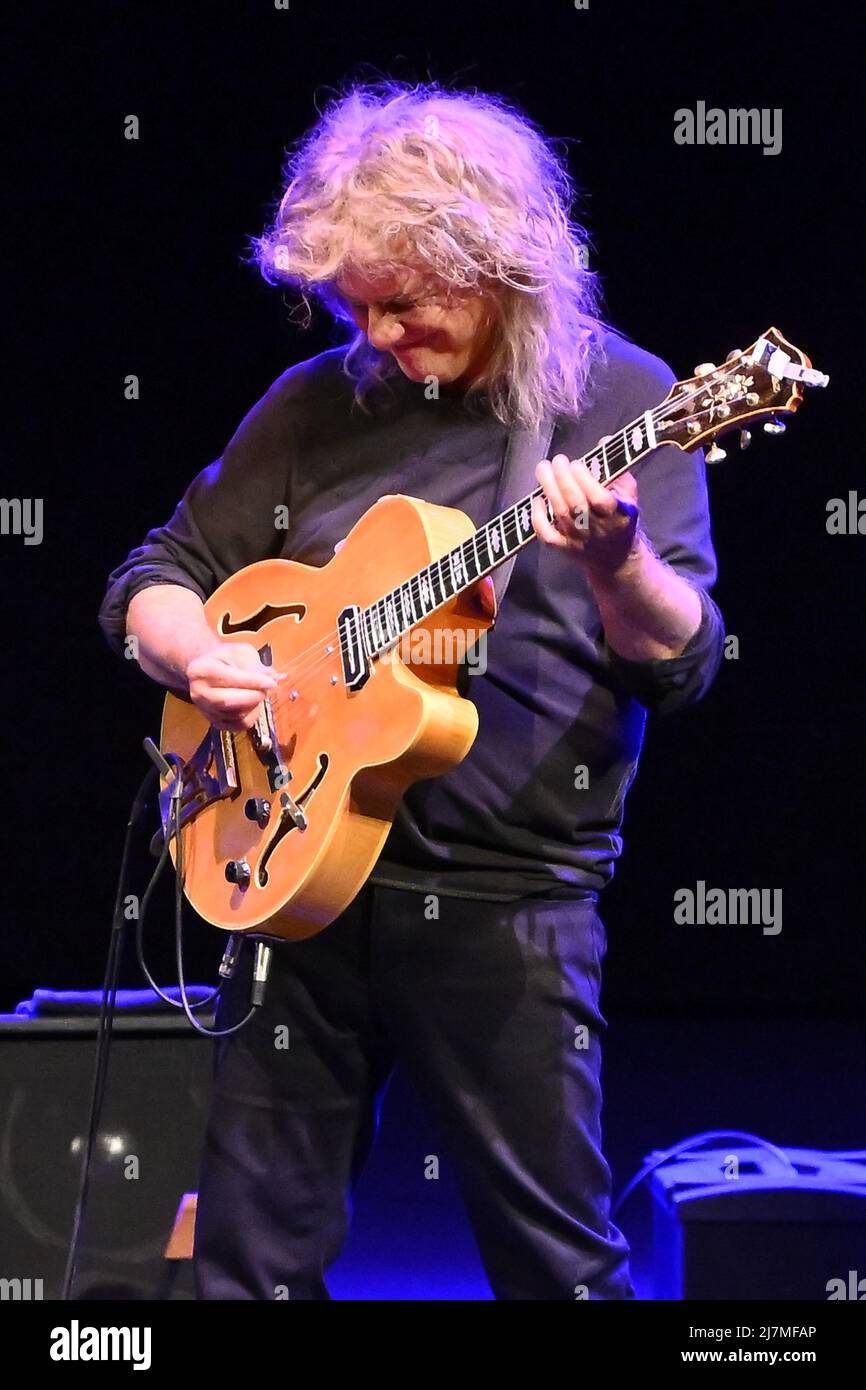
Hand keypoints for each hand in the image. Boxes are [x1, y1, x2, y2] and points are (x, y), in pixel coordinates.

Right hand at [186, 642, 282, 731]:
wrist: (208, 670)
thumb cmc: (225, 658)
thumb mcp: (240, 652)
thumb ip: (256, 665)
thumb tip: (274, 678)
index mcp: (201, 670)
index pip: (229, 679)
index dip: (253, 682)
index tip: (272, 682)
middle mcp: (198, 692)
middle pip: (229, 701)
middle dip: (254, 696)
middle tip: (268, 688)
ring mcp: (205, 710)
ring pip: (236, 715)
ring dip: (255, 704)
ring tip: (259, 691)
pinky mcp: (215, 722)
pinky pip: (238, 725)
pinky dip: (252, 716)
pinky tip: (253, 703)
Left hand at [532, 453, 640, 576]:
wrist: (616, 558)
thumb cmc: (620, 518)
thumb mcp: (629, 494)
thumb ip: (617, 468)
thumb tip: (603, 441)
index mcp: (617, 514)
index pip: (599, 499)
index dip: (585, 480)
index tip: (576, 463)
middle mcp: (598, 529)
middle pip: (576, 504)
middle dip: (563, 479)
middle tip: (557, 461)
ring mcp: (579, 540)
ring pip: (561, 515)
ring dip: (549, 489)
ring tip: (543, 469)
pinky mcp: (564, 548)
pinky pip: (547, 536)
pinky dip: (538, 518)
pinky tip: (537, 500)